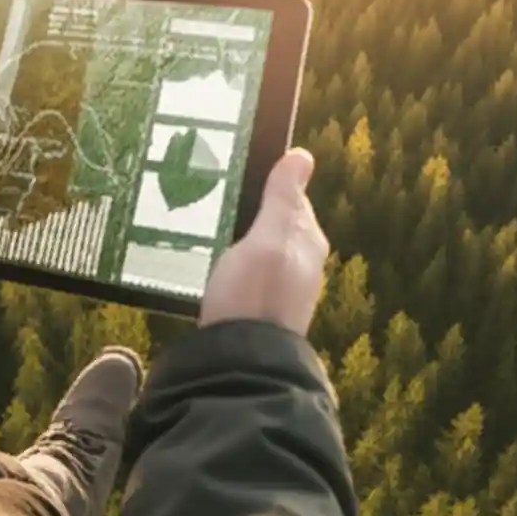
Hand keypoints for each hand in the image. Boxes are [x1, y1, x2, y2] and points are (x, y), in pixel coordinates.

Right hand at [199, 149, 329, 335]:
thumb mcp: (267, 237)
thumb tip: (303, 155)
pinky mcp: (260, 311)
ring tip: (208, 228)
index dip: (269, 185)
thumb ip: (283, 199)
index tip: (237, 173)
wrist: (241, 361)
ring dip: (241, 239)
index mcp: (308, 241)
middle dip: (253, 213)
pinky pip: (250, 274)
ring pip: (263, 252)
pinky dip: (235, 264)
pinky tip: (214, 265)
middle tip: (216, 198)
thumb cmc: (254, 291)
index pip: (293, 200)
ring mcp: (283, 291)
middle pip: (277, 226)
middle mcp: (303, 265)